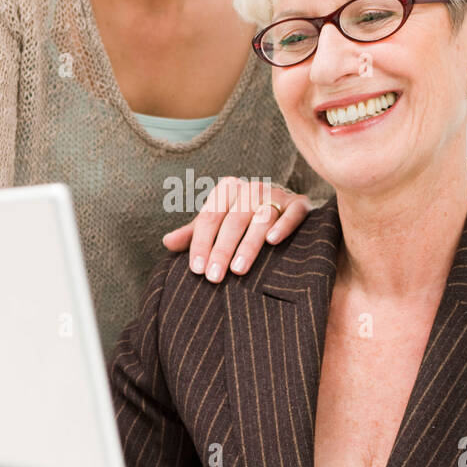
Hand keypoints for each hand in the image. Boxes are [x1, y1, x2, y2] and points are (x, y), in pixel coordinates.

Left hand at [162, 176, 310, 281]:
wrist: (284, 204)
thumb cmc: (243, 217)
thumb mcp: (217, 222)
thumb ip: (194, 233)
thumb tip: (167, 243)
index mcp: (228, 189)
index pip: (210, 217)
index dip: (201, 244)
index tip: (197, 270)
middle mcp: (252, 188)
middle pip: (233, 220)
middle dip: (222, 250)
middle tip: (214, 278)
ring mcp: (277, 194)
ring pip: (261, 219)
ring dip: (249, 244)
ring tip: (238, 270)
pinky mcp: (300, 203)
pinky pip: (293, 213)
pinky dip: (283, 225)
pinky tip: (273, 242)